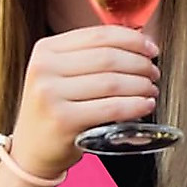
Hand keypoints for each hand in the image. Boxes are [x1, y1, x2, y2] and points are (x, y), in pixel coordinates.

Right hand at [8, 27, 159, 177]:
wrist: (32, 151)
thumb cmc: (56, 110)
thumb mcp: (61, 75)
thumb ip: (90, 56)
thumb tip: (139, 42)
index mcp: (46, 49)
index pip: (98, 35)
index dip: (132, 39)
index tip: (151, 48)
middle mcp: (44, 68)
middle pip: (108, 58)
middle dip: (140, 64)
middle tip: (154, 73)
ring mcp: (51, 94)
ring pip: (112, 82)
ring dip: (141, 85)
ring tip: (151, 90)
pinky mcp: (63, 120)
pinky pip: (111, 108)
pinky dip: (135, 105)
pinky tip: (146, 105)